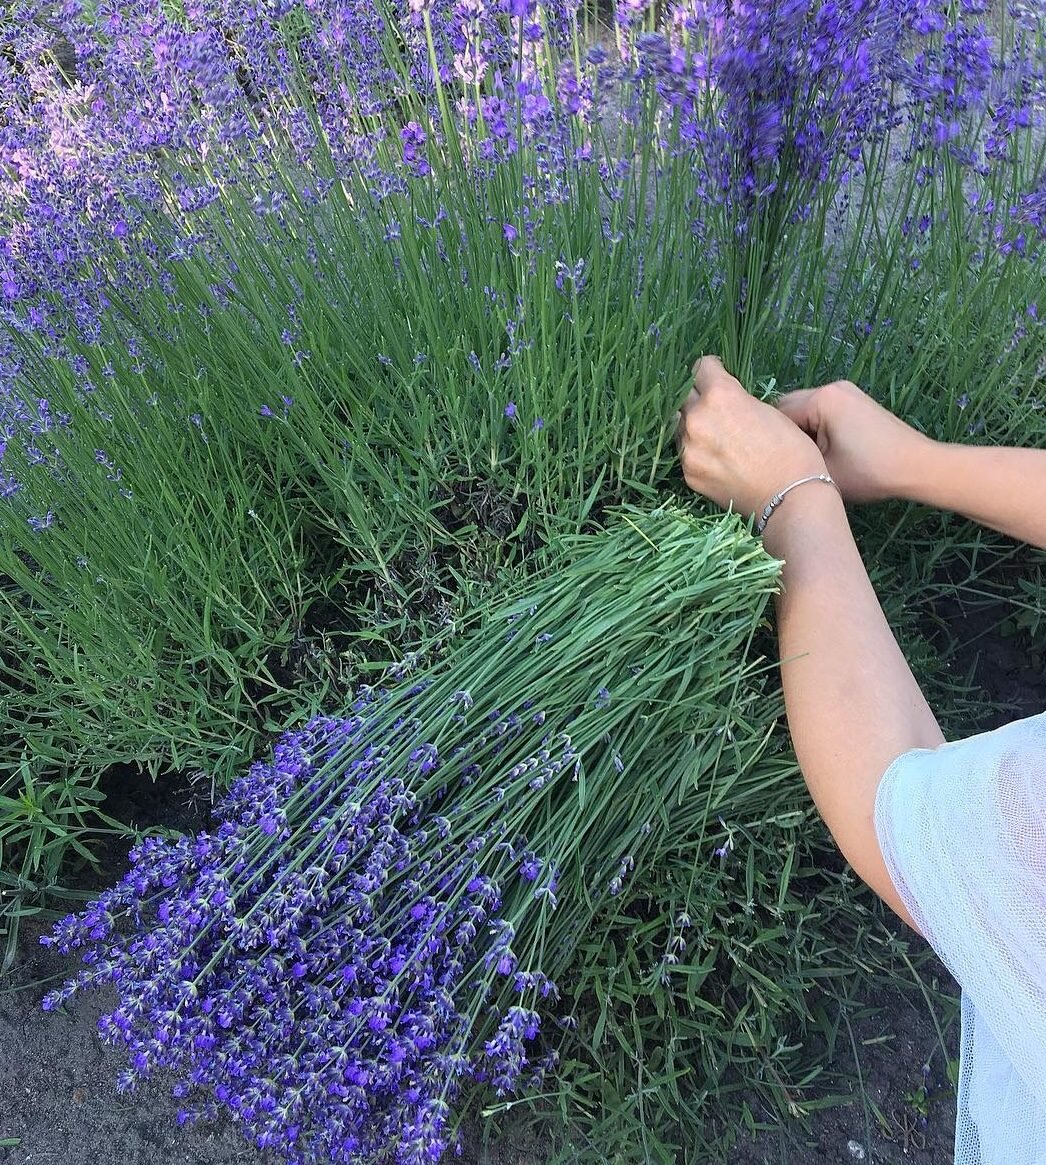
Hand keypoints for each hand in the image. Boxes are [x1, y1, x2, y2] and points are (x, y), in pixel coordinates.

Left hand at [677, 356, 827, 519]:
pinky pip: (686, 453)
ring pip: (680, 426)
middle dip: (699, 398)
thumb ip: (736, 398)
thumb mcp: (766, 409)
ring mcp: (689, 448)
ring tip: (717, 436)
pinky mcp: (688, 473)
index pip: (699, 368)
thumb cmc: (790, 450)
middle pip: (684, 396)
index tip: (717, 376)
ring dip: (694, 425)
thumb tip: (721, 398)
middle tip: (716, 408)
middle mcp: (697, 418)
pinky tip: (717, 458)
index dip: (711, 371)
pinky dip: (697, 451)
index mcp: (720, 395)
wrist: (790, 497)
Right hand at [775, 379, 930, 503]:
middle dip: (784, 434)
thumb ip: (792, 458)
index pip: (777, 416)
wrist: (917, 467)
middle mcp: (831, 387)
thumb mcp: (822, 470)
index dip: (773, 443)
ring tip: (805, 457)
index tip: (773, 465)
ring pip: (804, 409)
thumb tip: (773, 456)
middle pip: (788, 407)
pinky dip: (815, 428)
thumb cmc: (869, 472)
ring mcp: (845, 391)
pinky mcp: (854, 400)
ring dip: (800, 431)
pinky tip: (821, 450)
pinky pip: (821, 410)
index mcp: (822, 399)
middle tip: (787, 462)